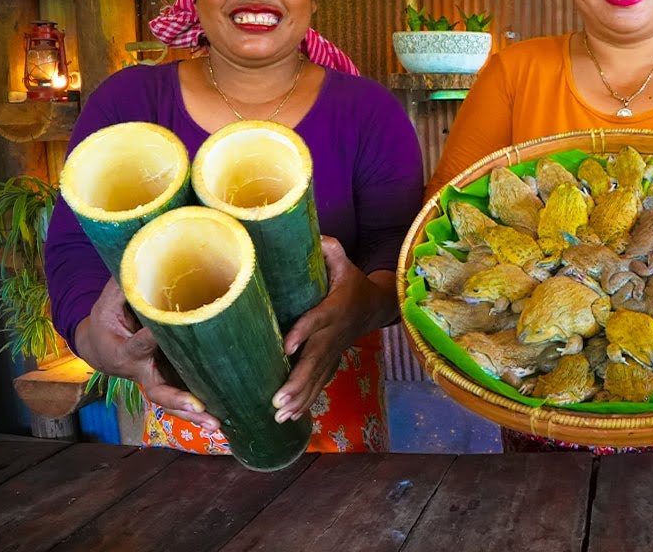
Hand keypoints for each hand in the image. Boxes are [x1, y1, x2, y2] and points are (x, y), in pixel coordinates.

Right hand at [74, 279, 220, 430]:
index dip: (150, 341)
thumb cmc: (108, 319)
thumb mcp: (109, 299)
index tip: (162, 336)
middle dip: (179, 400)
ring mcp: (158, 380)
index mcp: (127, 349)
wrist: (100, 346)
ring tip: (217, 425)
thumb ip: (128, 283)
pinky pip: (183, 400)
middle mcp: (143, 370)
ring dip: (194, 416)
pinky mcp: (171, 381)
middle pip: (159, 390)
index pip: (141, 345)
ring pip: (173, 403)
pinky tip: (225, 420)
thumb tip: (148, 253)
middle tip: (200, 408)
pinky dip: (200, 413)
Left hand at [271, 236, 395, 422]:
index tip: (287, 348)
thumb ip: (329, 250)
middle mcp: (333, 333)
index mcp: (334, 308)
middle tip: (278, 401)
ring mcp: (333, 350)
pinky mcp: (331, 360)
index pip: (317, 321)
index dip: (304, 333)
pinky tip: (289, 418)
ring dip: (299, 397)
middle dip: (297, 381)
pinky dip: (306, 400)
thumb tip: (313, 235)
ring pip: (317, 377)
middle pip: (316, 359)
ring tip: (279, 415)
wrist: (375, 306)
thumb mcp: (343, 262)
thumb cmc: (351, 281)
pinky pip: (320, 383)